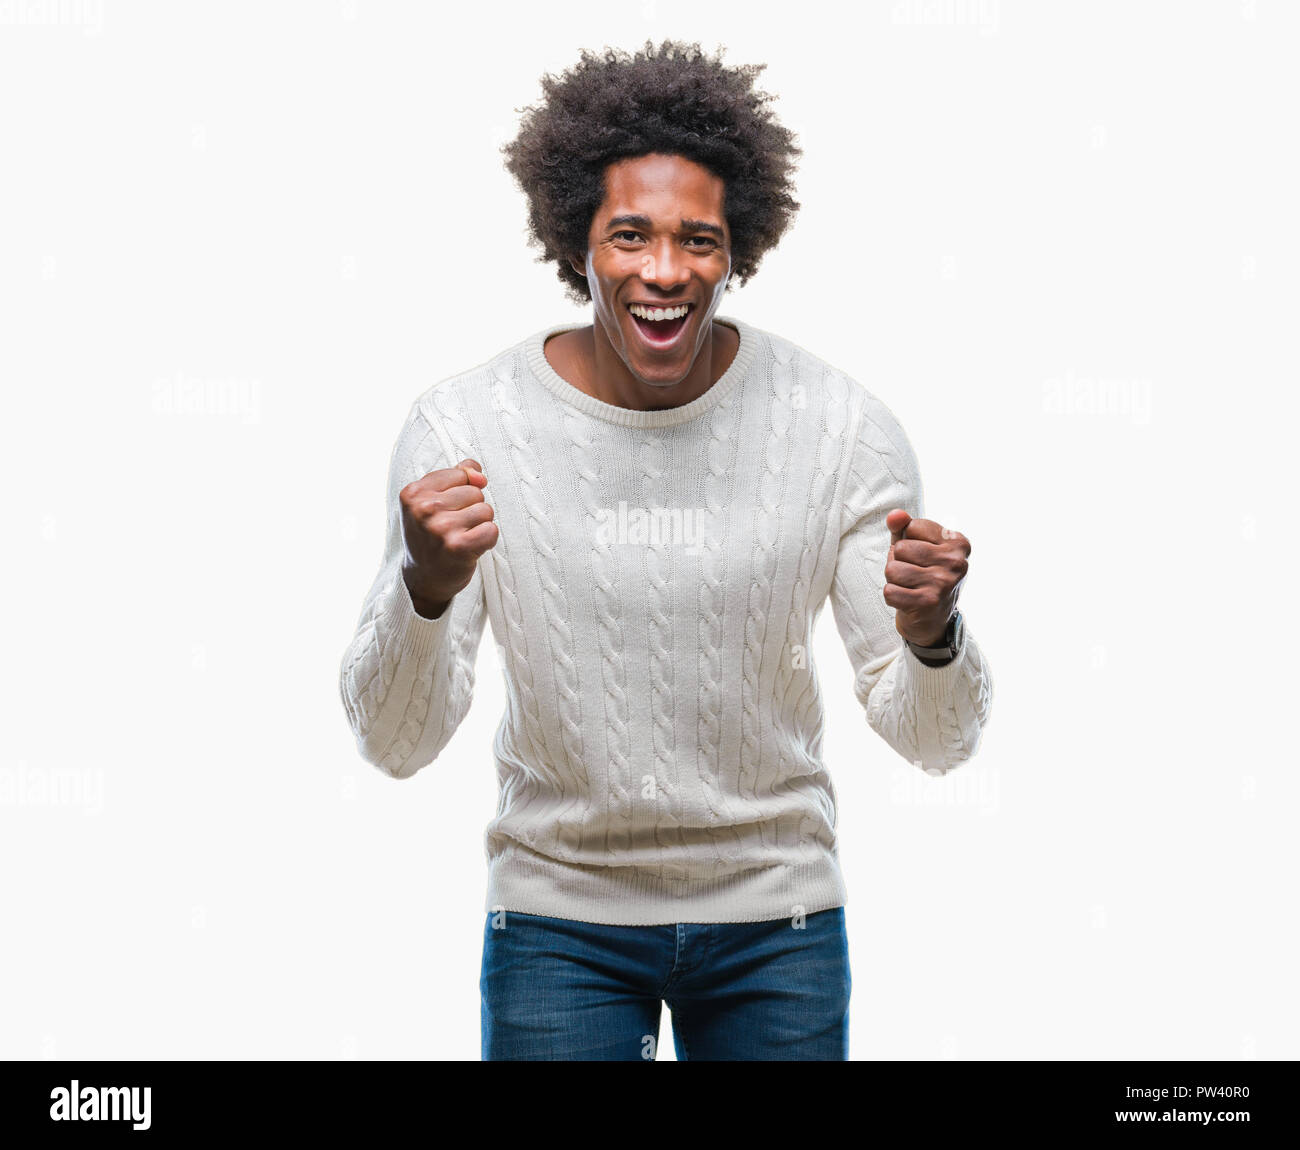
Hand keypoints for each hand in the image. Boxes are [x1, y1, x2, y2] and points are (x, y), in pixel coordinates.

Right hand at [400, 458, 497, 615]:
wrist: (424, 578)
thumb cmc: (431, 536)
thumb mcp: (432, 501)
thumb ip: (457, 476)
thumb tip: (479, 475)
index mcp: (413, 493)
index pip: (459, 474)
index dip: (461, 492)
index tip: (446, 511)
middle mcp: (423, 509)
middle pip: (475, 492)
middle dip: (471, 509)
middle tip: (453, 528)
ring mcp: (440, 528)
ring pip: (485, 510)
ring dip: (479, 525)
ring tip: (461, 537)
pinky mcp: (458, 547)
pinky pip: (492, 530)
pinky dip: (487, 540)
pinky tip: (471, 548)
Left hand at [883, 508, 969, 646]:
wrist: (933, 619)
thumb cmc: (923, 574)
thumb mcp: (916, 546)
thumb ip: (903, 527)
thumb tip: (894, 515)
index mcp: (957, 542)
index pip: (913, 527)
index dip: (908, 542)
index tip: (922, 558)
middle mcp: (956, 561)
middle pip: (900, 549)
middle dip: (898, 562)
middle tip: (914, 575)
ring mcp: (944, 582)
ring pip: (892, 569)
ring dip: (894, 580)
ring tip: (910, 587)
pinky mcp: (928, 602)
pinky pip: (889, 591)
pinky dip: (892, 597)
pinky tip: (907, 600)